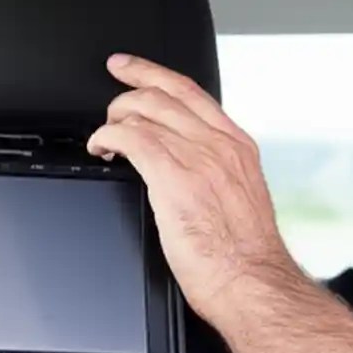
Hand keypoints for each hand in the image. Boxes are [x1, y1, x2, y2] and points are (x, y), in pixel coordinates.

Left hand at [87, 54, 299, 320]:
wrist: (251, 283)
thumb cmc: (244, 256)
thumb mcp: (240, 198)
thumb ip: (216, 173)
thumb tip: (187, 168)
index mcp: (237, 147)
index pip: (191, 92)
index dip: (154, 73)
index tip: (131, 69)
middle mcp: (219, 145)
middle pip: (163, 93)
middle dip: (127, 87)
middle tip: (108, 97)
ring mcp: (197, 158)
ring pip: (143, 112)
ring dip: (114, 120)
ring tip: (104, 138)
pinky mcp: (173, 177)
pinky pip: (131, 138)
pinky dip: (107, 138)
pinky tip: (101, 149)